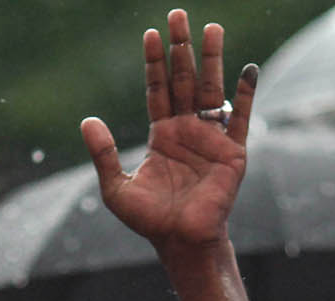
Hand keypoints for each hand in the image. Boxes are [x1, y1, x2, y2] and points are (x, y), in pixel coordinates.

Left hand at [80, 10, 256, 253]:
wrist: (180, 243)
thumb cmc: (150, 220)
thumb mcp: (116, 187)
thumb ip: (104, 153)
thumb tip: (87, 120)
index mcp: (162, 135)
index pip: (157, 89)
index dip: (154, 62)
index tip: (151, 34)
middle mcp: (187, 131)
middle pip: (183, 80)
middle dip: (181, 48)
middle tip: (178, 15)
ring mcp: (211, 139)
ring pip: (210, 90)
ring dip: (211, 59)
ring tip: (211, 28)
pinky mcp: (232, 153)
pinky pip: (239, 118)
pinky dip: (244, 95)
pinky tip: (248, 70)